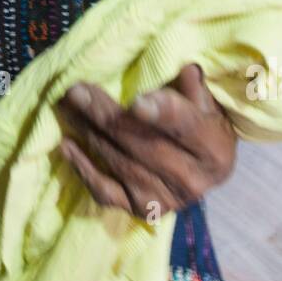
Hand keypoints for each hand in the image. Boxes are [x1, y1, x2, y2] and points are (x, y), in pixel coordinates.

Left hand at [56, 63, 235, 220]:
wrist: (204, 165)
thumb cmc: (202, 121)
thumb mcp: (206, 102)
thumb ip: (194, 89)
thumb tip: (187, 71)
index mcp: (215, 150)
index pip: (187, 128)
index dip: (164, 114)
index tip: (137, 102)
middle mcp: (191, 180)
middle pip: (142, 144)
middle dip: (105, 115)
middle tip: (76, 91)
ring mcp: (164, 199)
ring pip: (119, 163)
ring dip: (88, 132)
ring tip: (66, 106)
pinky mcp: (140, 209)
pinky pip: (105, 191)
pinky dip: (83, 168)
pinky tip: (66, 145)